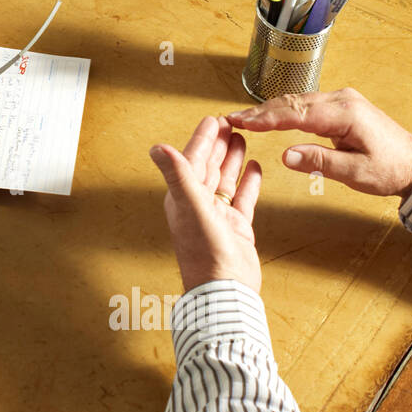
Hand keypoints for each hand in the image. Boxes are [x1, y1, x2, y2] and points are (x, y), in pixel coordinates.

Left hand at [149, 116, 263, 292]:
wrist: (225, 290)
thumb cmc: (205, 255)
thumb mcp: (191, 208)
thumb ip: (177, 176)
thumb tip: (156, 148)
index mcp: (183, 198)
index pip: (192, 160)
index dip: (202, 139)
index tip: (212, 120)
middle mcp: (198, 205)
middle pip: (209, 166)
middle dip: (218, 144)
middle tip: (229, 122)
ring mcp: (218, 216)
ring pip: (226, 180)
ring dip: (232, 159)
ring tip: (242, 138)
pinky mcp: (236, 227)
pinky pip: (243, 199)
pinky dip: (249, 183)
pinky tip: (255, 168)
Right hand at [226, 88, 411, 199]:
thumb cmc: (390, 170)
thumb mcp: (356, 173)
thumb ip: (320, 162)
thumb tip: (286, 155)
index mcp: (345, 114)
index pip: (295, 113)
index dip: (265, 118)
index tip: (240, 122)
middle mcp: (342, 100)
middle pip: (292, 102)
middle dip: (260, 111)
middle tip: (232, 118)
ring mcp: (342, 100)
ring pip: (297, 101)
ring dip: (269, 110)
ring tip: (243, 117)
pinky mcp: (341, 106)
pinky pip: (306, 104)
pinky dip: (284, 110)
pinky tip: (269, 115)